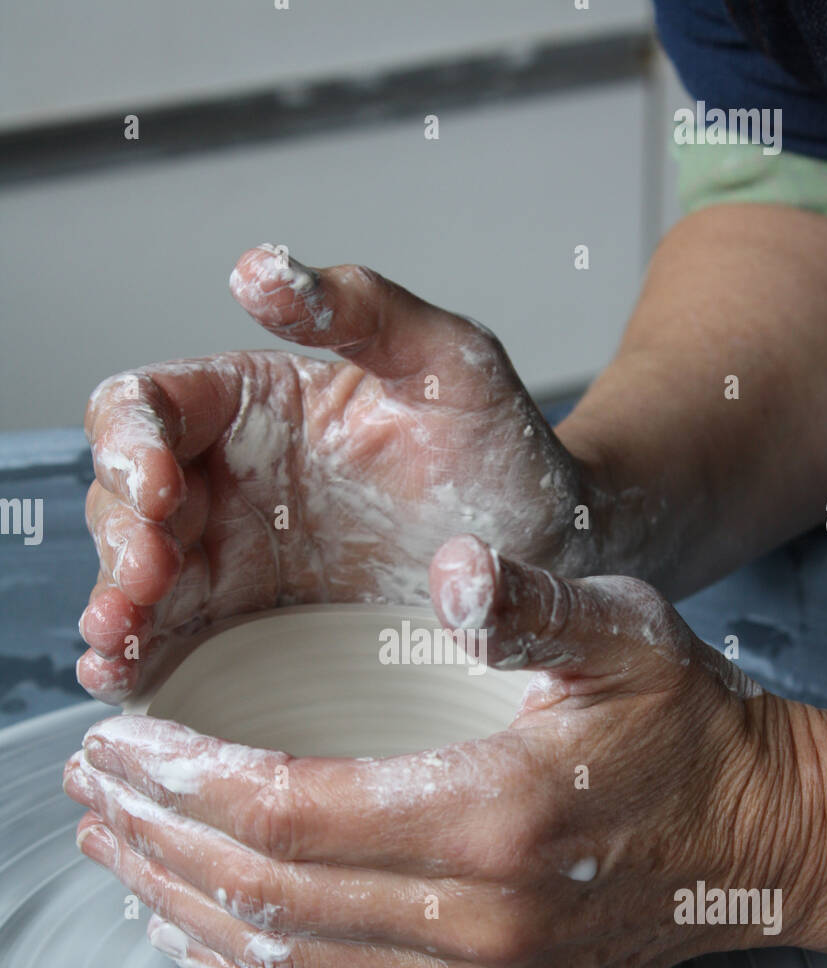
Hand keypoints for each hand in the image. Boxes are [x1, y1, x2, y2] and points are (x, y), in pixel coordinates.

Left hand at [64, 537, 826, 967]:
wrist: (755, 842)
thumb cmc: (684, 726)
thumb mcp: (627, 635)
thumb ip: (532, 604)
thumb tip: (454, 575)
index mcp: (496, 816)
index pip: (285, 811)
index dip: (181, 781)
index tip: (115, 744)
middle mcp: (483, 925)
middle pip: (266, 895)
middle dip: (155, 840)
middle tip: (90, 793)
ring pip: (288, 966)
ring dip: (181, 910)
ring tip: (115, 856)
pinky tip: (197, 939)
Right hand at [78, 245, 592, 702]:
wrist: (547, 553)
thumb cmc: (502, 448)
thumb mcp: (448, 360)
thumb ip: (361, 306)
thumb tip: (257, 269)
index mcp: (255, 403)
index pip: (150, 404)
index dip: (130, 441)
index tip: (158, 488)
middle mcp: (229, 477)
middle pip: (125, 497)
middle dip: (121, 538)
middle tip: (147, 580)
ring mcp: (235, 558)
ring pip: (137, 577)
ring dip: (114, 607)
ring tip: (120, 642)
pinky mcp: (250, 626)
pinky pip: (176, 638)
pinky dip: (139, 655)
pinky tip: (132, 674)